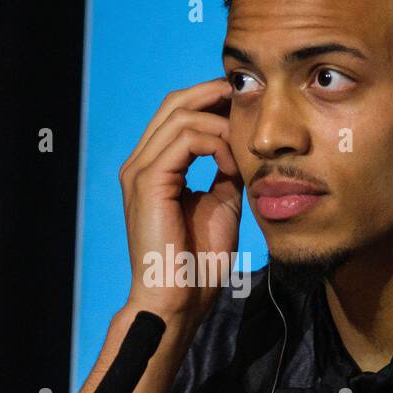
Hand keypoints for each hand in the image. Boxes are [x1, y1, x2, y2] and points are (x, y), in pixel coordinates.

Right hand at [118, 77, 241, 326]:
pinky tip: (233, 163)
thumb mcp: (221, 204)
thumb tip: (243, 149)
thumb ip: (225, 173)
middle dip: (215, 93)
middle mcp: (141, 163)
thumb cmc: (197, 263)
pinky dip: (216, 142)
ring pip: (181, 114)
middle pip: (175, 102)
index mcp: (154, 168)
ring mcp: (140, 170)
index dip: (213, 101)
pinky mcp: (148, 181)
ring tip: (245, 145)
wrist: (178, 299)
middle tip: (252, 100)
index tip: (249, 109)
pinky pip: (186, 138)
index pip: (178, 113)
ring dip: (221, 122)